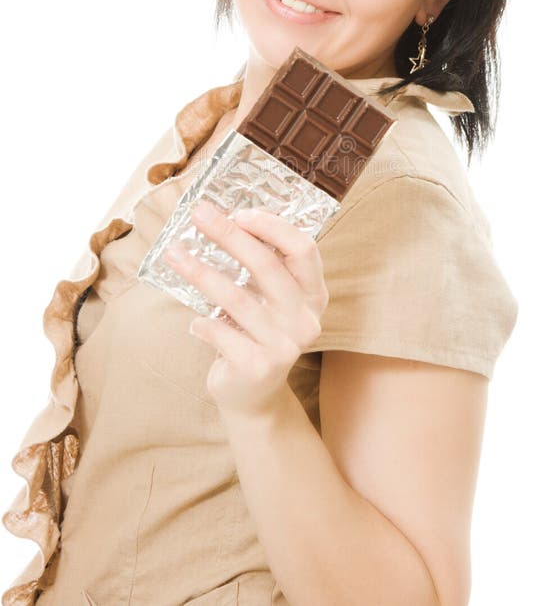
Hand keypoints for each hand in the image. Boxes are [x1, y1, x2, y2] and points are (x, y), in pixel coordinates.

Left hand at [164, 199, 327, 418]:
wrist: (252, 397)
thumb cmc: (254, 334)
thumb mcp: (268, 301)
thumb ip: (261, 267)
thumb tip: (224, 219)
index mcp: (313, 295)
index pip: (303, 249)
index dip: (273, 226)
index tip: (239, 211)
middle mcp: (305, 319)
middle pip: (268, 266)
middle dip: (229, 235)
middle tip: (199, 215)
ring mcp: (284, 345)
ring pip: (237, 297)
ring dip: (201, 272)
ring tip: (174, 254)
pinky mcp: (258, 366)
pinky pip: (222, 332)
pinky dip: (203, 323)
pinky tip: (194, 323)